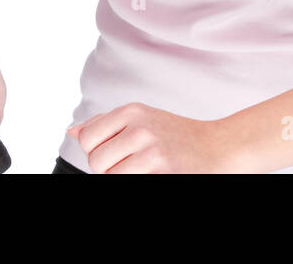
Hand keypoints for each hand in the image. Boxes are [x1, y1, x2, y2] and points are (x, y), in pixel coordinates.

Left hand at [67, 102, 232, 173]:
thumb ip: (106, 124)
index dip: (97, 151)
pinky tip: (154, 173)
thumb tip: (73, 131)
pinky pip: (128, 181)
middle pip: (96, 161)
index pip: (87, 138)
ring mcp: (152, 151)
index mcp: (132, 111)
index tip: (115, 152)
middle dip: (109, 168)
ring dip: (123, 177)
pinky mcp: (161, 171)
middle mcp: (140, 127)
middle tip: (132, 164)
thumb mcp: (141, 119)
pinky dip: (138, 179)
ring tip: (143, 170)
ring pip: (110, 176)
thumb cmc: (176, 136)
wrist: (218, 148)